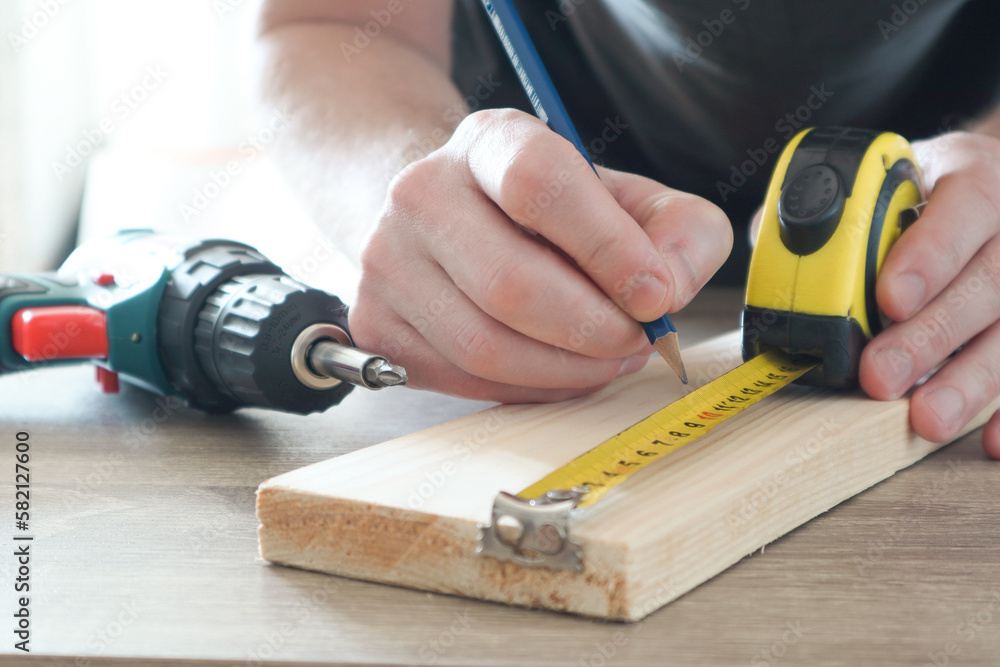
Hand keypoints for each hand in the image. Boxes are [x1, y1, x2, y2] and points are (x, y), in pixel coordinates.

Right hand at [348, 108, 731, 402]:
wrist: (443, 217)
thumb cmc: (547, 213)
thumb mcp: (623, 196)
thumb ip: (677, 229)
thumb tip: (671, 290)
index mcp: (488, 142)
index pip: (538, 184)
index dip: (607, 247)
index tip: (657, 296)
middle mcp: (421, 193)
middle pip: (510, 284)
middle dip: (594, 331)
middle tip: (638, 341)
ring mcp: (386, 262)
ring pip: (485, 347)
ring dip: (567, 370)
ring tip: (607, 359)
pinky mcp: (375, 323)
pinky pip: (464, 381)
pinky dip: (529, 389)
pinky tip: (558, 369)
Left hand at [859, 131, 999, 457]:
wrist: (989, 191)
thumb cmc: (929, 194)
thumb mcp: (892, 179)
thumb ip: (837, 210)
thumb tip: (771, 239)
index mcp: (974, 179)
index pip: (962, 212)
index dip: (928, 257)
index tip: (888, 298)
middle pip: (987, 285)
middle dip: (930, 336)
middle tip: (879, 375)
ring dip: (968, 382)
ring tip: (927, 418)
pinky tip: (988, 441)